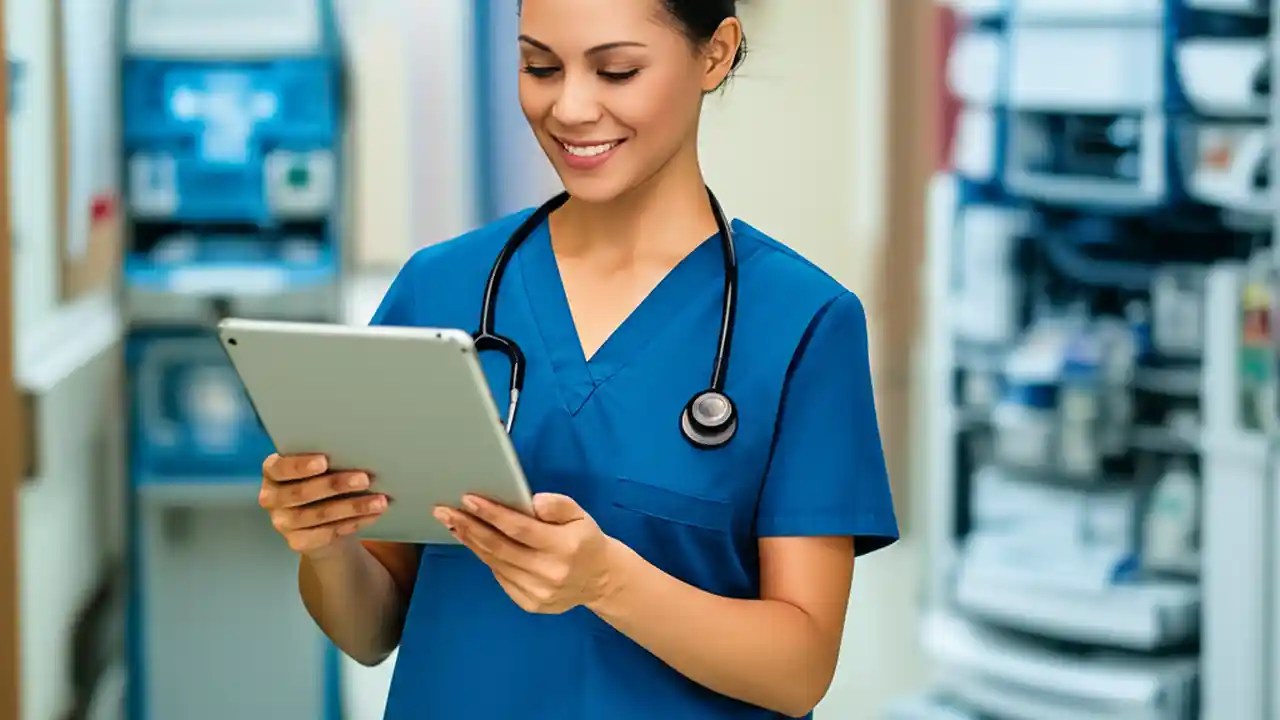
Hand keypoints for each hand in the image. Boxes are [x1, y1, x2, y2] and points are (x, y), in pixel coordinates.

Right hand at [259, 453, 388, 558]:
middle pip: (301, 492)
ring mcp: (282, 523)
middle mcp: (271, 497)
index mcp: (272, 472)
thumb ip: (330, 460)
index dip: (299, 466)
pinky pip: (326, 533)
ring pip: (318, 515)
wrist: (322, 521)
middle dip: (335, 485)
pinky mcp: (297, 542)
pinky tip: (371, 515)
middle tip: (365, 479)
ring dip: (352, 507)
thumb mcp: (322, 468)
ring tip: (379, 501)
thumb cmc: (323, 481)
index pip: (278, 468)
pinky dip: (353, 523)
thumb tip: (358, 453)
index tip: (323, 461)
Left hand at [435, 494, 619, 614]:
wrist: (599, 580)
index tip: (468, 499)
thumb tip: (532, 501)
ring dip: (471, 542)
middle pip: (500, 547)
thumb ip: (558, 505)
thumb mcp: (580, 515)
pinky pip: (500, 577)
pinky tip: (476, 543)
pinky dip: (486, 558)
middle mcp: (550, 572)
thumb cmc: (584, 540)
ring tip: (453, 523)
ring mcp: (539, 592)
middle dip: (468, 527)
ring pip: (495, 563)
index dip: (492, 514)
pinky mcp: (530, 603)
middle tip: (444, 511)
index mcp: (565, 547)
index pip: (520, 528)